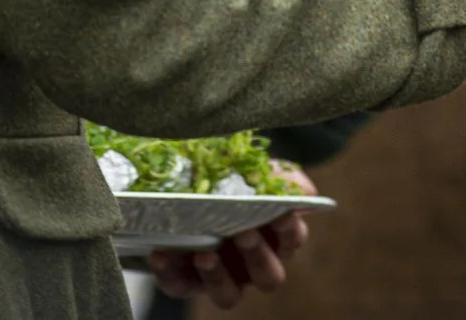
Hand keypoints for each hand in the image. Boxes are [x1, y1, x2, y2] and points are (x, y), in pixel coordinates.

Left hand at [149, 168, 315, 309]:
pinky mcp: (185, 282)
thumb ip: (277, 176)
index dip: (290, 231)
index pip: (292, 240)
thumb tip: (304, 190)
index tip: (283, 215)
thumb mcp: (253, 170)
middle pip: (268, 277)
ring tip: (205, 255)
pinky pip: (179, 287)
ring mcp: (219, 277)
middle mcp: (250, 264)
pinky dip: (170, 274)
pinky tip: (161, 255)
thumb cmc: (228, 181)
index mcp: (273, 238)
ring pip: (228, 295)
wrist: (182, 188)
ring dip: (218, 278)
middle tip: (245, 234)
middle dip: (258, 257)